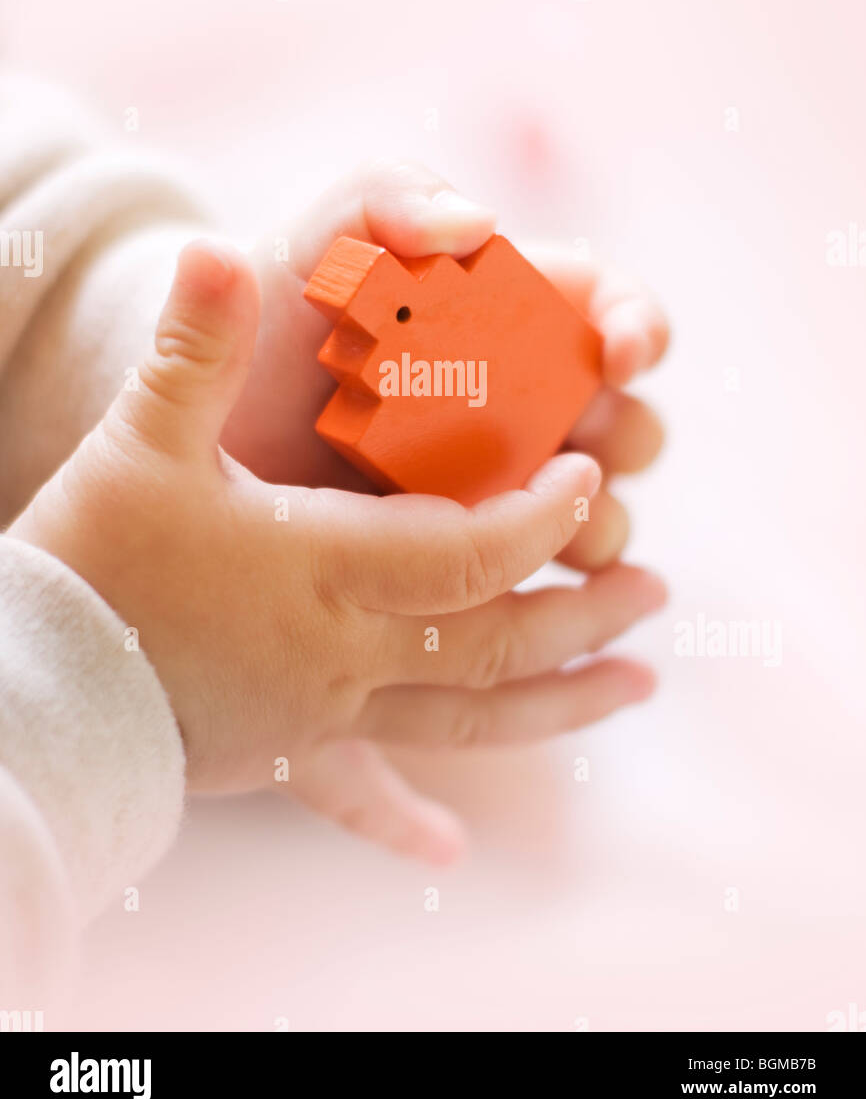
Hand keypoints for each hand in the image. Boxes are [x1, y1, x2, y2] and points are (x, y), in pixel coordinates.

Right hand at [9, 239, 664, 860]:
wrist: (34, 683)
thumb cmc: (91, 555)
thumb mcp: (142, 439)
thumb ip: (194, 346)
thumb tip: (222, 248)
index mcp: (325, 567)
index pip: (471, 549)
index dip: (541, 514)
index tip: (589, 478)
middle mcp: (343, 648)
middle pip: (497, 638)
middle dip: (583, 610)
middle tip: (655, 589)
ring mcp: (322, 710)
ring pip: (469, 714)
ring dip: (561, 700)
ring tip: (634, 687)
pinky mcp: (285, 749)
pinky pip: (371, 784)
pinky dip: (411, 815)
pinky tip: (450, 850)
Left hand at [220, 160, 668, 574]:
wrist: (200, 404)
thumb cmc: (273, 305)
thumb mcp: (323, 234)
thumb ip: (388, 193)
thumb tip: (475, 223)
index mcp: (513, 311)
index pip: (611, 311)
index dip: (641, 328)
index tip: (617, 356)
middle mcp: (522, 399)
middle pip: (626, 422)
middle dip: (626, 438)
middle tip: (576, 450)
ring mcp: (498, 482)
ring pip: (592, 513)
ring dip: (594, 524)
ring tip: (558, 535)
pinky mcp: (460, 552)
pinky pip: (528, 575)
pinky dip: (543, 586)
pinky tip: (520, 594)